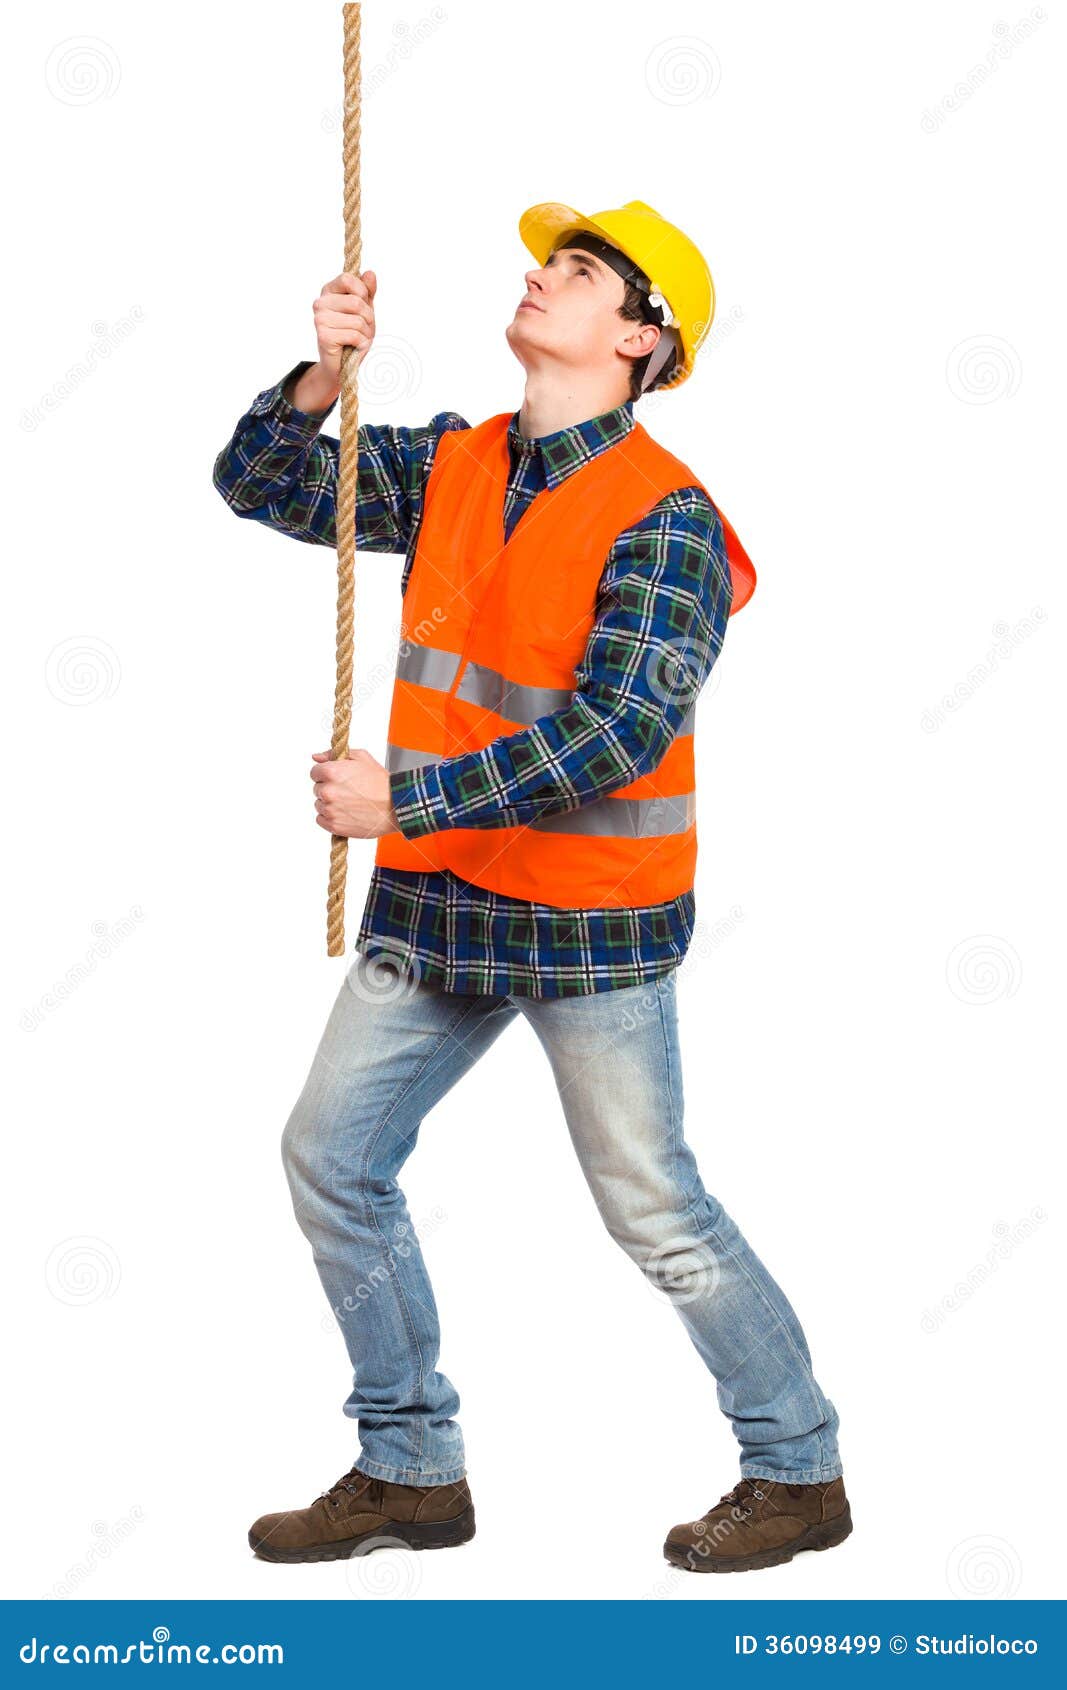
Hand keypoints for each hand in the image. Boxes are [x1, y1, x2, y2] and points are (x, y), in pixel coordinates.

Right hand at [294, 270, 376, 411]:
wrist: (342, 364)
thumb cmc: (353, 334)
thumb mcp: (365, 310)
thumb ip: (368, 291)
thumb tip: (370, 273)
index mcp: (328, 291)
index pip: (348, 278)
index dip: (362, 292)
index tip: (363, 304)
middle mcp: (320, 303)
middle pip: (357, 302)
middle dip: (368, 317)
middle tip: (363, 328)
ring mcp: (320, 319)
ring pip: (358, 320)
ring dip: (366, 333)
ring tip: (358, 339)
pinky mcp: (324, 336)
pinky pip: (354, 335)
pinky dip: (361, 343)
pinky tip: (355, 347)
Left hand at [310, 747, 396, 838]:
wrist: (396, 806)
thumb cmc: (381, 782)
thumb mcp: (361, 758)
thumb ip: (333, 754)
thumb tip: (316, 757)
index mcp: (331, 772)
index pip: (314, 772)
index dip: (326, 774)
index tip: (338, 779)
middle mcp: (328, 791)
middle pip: (317, 789)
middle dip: (330, 789)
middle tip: (349, 792)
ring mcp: (330, 809)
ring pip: (319, 805)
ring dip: (330, 804)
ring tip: (350, 803)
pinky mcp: (333, 825)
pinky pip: (321, 820)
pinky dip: (330, 818)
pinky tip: (346, 813)